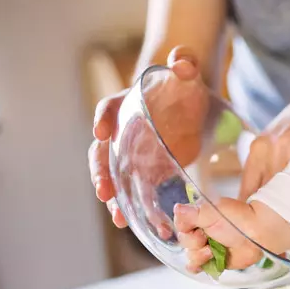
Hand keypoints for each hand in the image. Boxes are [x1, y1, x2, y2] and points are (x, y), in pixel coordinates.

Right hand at [88, 46, 205, 228]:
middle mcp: (121, 131)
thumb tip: (181, 63)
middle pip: (102, 153)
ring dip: (114, 199)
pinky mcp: (147, 170)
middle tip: (103, 190)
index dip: (103, 120)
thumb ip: (184, 61)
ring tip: (118, 218)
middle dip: (100, 172)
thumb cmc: (182, 81)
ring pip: (115, 177)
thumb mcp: (186, 69)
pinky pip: (136, 190)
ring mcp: (131, 154)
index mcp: (125, 102)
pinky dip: (136, 208)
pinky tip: (141, 227)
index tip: (100, 133)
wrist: (188, 100)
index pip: (108, 109)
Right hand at [173, 199, 289, 271]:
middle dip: (193, 242)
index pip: (180, 224)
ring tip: (211, 251)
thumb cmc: (239, 220)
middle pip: (184, 241)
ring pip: (189, 255)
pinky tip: (206, 261)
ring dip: (198, 255)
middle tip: (206, 238)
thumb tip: (176, 209)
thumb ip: (191, 214)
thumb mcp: (212, 212)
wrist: (257, 235)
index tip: (196, 228)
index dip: (185, 228)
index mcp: (200, 216)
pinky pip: (197, 267)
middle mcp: (202, 231)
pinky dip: (198, 265)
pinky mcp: (214, 260)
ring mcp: (207, 246)